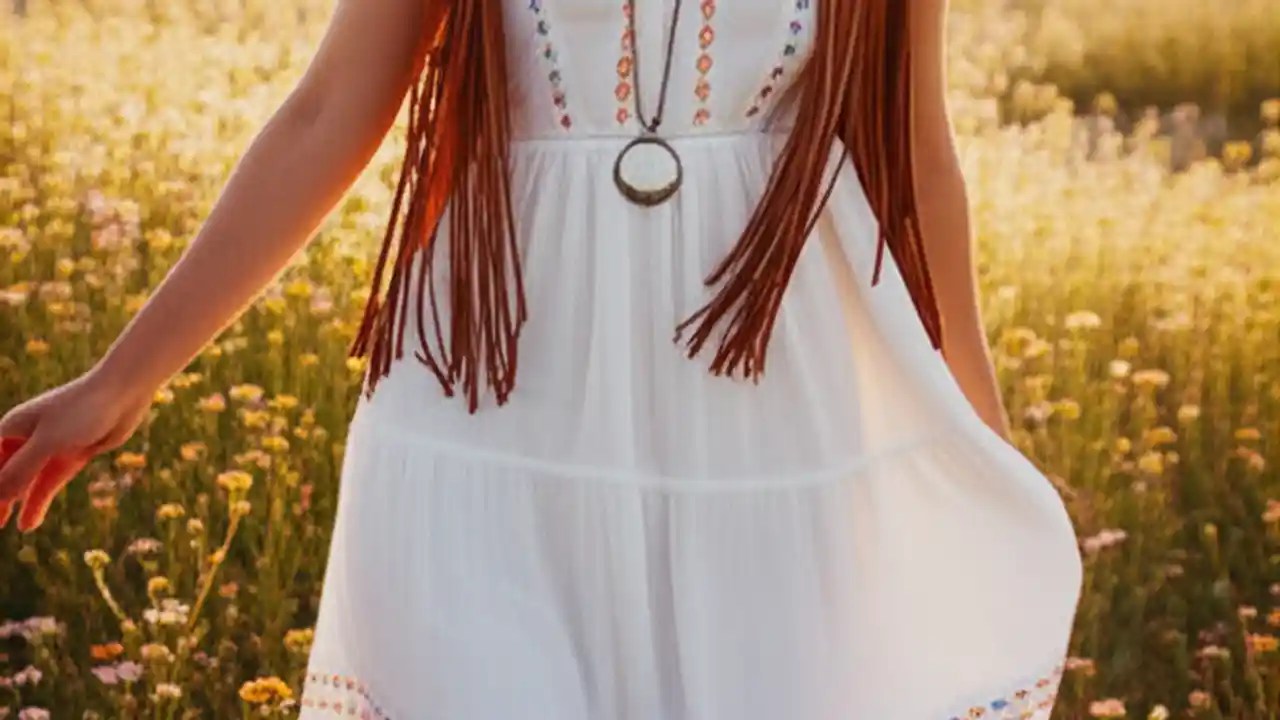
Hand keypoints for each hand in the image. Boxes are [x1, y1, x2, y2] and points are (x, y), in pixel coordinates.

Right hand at [0, 370, 152, 531]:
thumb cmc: (81, 410)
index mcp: (12, 427)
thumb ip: (20, 470)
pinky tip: (29, 524)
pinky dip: (38, 502)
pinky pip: (49, 483)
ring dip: (14, 502)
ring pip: (26, 481)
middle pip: (5, 472)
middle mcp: (27, 438)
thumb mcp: (47, 442)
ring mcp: (51, 447)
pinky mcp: (72, 455)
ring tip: (4, 526)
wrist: (123, 395)